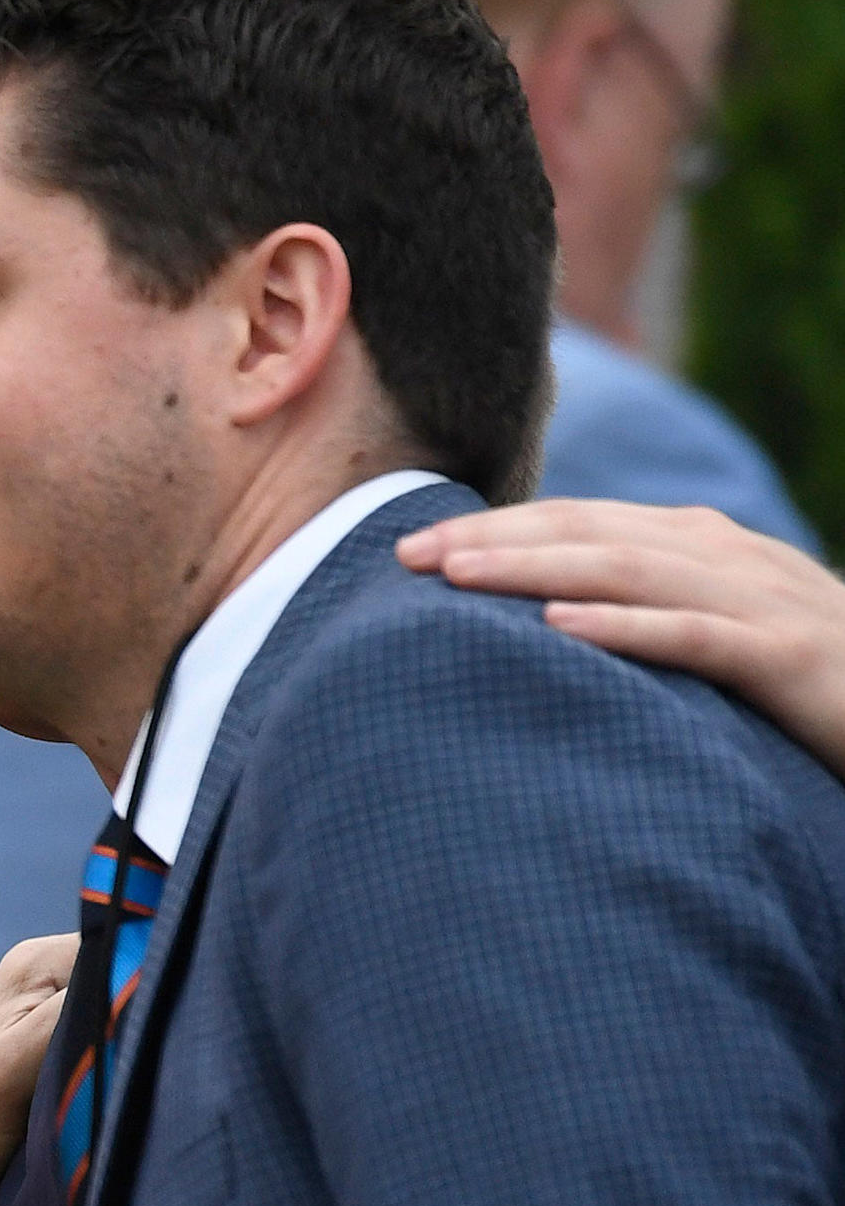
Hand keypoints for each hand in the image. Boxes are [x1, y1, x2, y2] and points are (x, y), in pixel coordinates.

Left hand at [400, 500, 844, 778]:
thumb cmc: (815, 681)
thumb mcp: (726, 633)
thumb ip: (655, 612)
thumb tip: (549, 620)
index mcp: (709, 549)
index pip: (587, 524)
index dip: (500, 528)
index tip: (410, 547)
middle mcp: (732, 560)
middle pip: (595, 535)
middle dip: (495, 539)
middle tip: (403, 554)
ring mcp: (764, 604)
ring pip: (633, 572)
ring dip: (538, 568)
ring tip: (456, 576)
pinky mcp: (791, 659)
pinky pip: (700, 639)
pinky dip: (628, 629)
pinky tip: (560, 628)